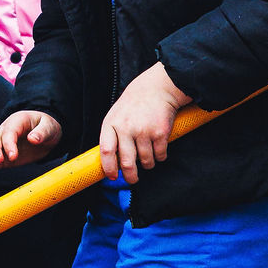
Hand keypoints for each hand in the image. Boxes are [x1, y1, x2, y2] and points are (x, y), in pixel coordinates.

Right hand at [0, 109, 61, 175]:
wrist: (45, 134)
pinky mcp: (3, 154)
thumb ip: (42, 132)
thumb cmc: (47, 127)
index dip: (9, 144)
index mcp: (17, 121)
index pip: (9, 131)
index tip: (13, 156)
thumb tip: (33, 138)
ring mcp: (2, 142)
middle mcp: (6, 130)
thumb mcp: (49, 127)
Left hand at [100, 61, 191, 184]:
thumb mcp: (116, 115)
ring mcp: (144, 131)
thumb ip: (112, 135)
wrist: (156, 88)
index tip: (112, 176)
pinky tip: (158, 148)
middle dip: (130, 176)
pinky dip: (160, 157)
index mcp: (111, 123)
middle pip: (127, 162)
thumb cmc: (134, 104)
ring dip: (148, 164)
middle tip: (132, 179)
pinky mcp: (160, 133)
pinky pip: (160, 155)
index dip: (109, 167)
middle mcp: (126, 128)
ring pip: (146, 161)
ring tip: (148, 156)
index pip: (106, 151)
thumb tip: (112, 162)